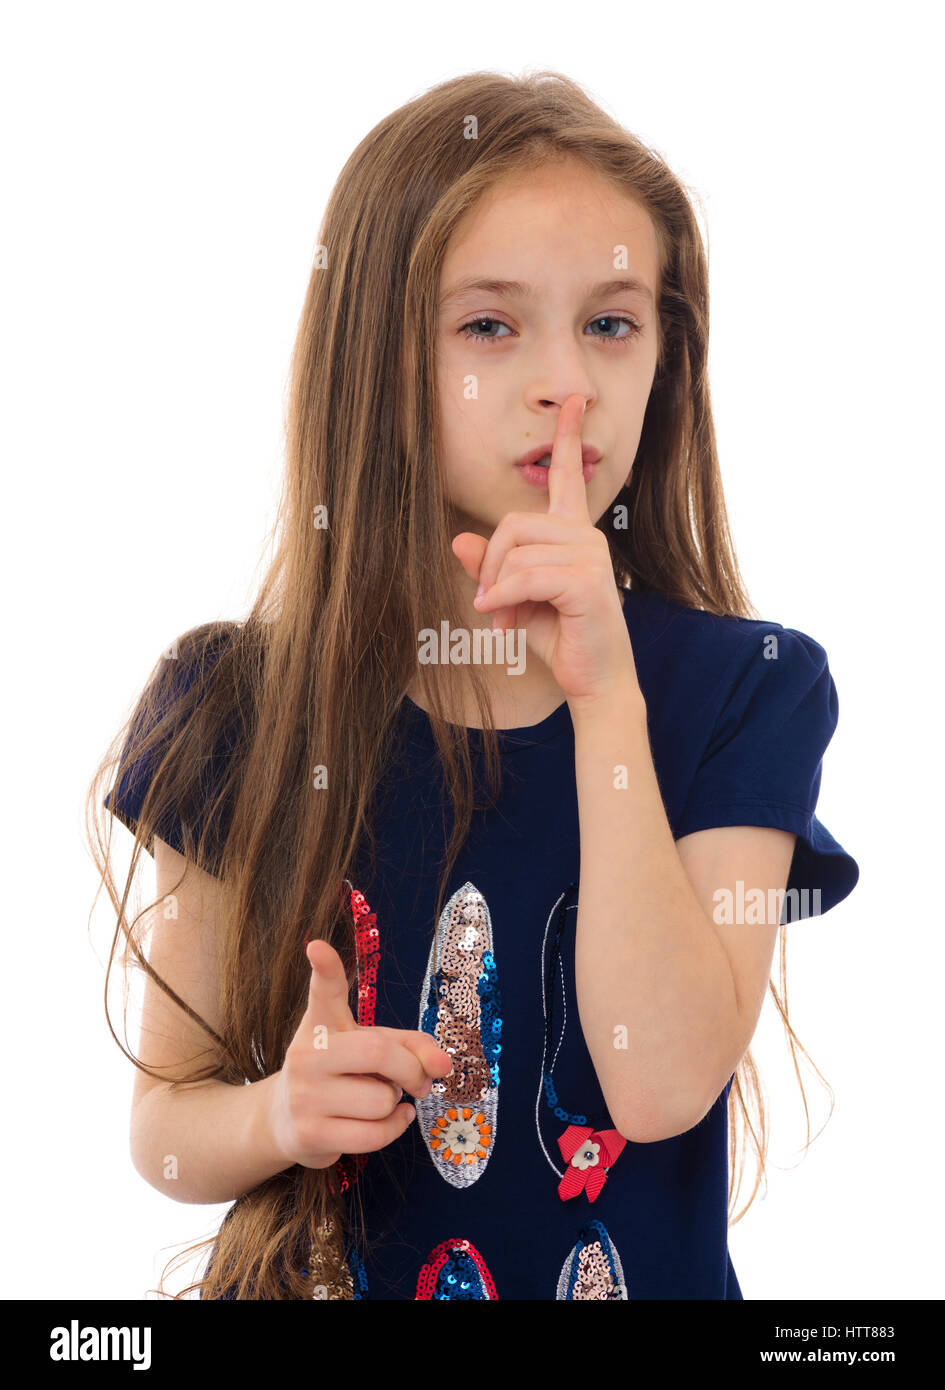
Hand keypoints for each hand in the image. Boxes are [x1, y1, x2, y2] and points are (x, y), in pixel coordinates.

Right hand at [267, 939, 451, 1169]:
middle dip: (411, 1070)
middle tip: (419, 1080)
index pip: (323, 991)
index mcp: (322, 1022)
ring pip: (382, 1099)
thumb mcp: (374, 1047)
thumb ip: (414, 1047)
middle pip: (378, 1053)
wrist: (287, 1119)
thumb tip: (444, 1065)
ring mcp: (304, 1095)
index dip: (324, 968)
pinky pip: (375, 1134)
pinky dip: (395, 1127)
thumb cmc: (343, 1074)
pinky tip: (392, 1118)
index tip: (317, 946)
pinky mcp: (310, 1134)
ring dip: (396, 1102)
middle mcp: (307, 1053)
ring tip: (380, 1099)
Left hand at [451, 394, 639, 707]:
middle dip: (491, 565)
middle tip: (488, 604)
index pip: (568, 477)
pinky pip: (528, 576)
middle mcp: (586, 537)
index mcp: (573, 534)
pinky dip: (504, 598)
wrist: (594, 681)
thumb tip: (459, 542)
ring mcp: (591, 557)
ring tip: (501, 621)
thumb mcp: (515, 600)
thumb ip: (492, 570)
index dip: (567, 437)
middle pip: (514, 524)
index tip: (573, 400)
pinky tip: (500, 618)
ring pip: (518, 552)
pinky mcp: (587, 582)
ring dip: (498, 590)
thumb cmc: (560, 638)